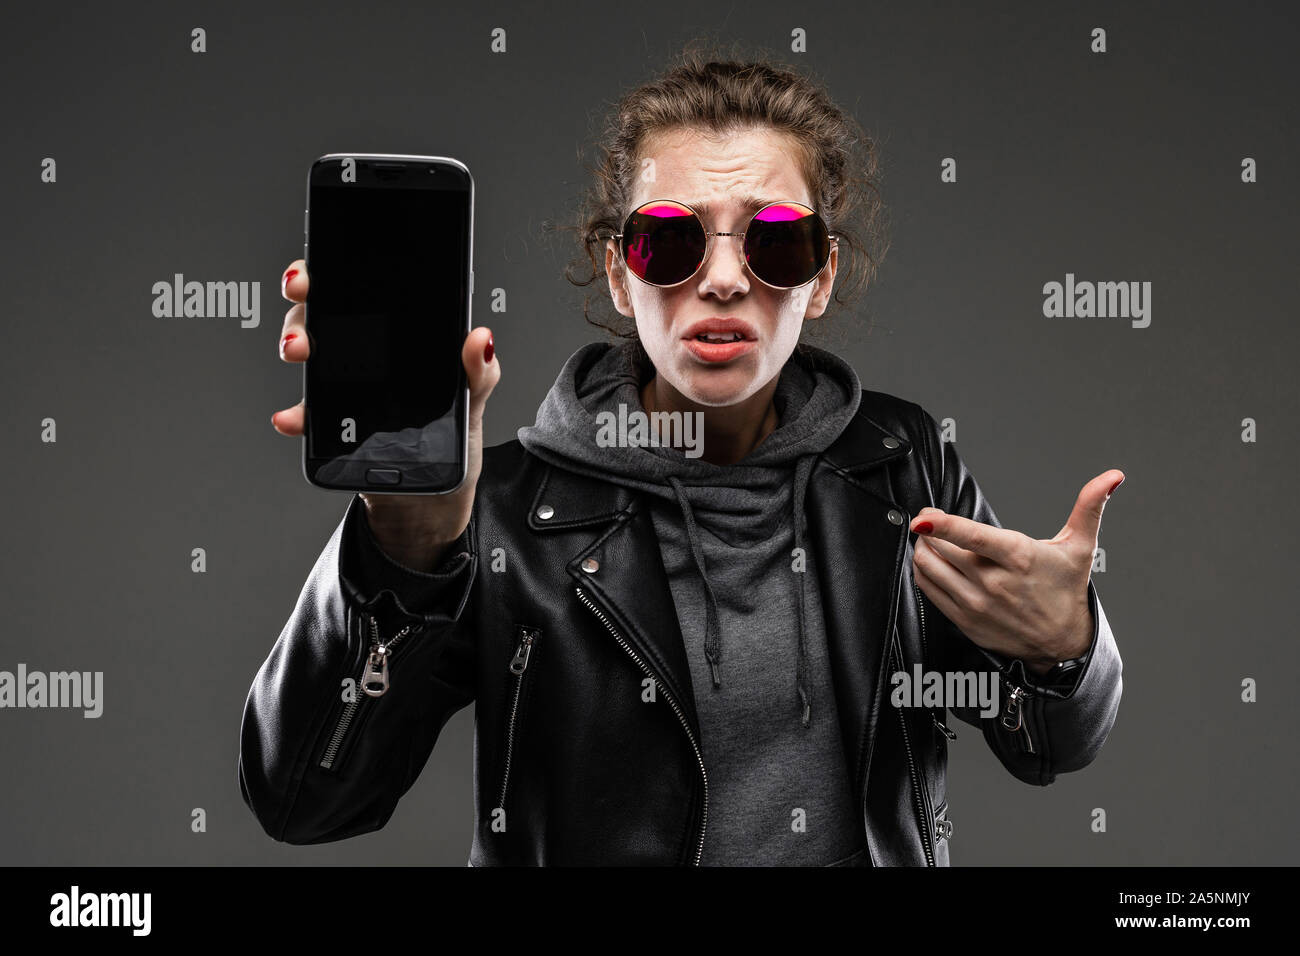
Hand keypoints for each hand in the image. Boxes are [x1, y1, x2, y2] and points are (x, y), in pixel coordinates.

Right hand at [271, 259, 498, 569]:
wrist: (436, 495)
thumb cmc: (454, 438)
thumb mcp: (473, 400)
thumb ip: (478, 370)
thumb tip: (481, 339)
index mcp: (399, 337)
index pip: (362, 290)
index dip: (337, 270)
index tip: (323, 268)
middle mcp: (363, 355)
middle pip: (323, 312)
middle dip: (305, 300)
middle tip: (305, 298)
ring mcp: (343, 388)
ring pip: (309, 352)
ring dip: (296, 343)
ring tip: (301, 352)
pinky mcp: (331, 425)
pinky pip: (305, 412)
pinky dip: (294, 414)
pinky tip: (292, 417)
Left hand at [908, 470, 1123, 677]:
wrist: (1061, 645)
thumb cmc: (1067, 591)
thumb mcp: (1080, 547)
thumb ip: (1089, 507)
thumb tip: (1112, 477)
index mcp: (1018, 558)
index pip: (971, 536)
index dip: (942, 524)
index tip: (923, 514)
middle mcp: (993, 582)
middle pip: (941, 548)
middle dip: (930, 529)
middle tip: (931, 520)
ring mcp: (976, 603)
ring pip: (928, 567)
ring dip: (922, 548)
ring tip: (930, 539)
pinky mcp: (963, 620)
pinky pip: (927, 589)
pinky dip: (923, 571)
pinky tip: (932, 562)